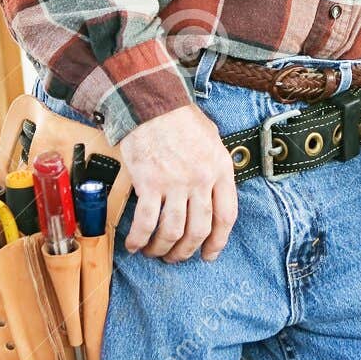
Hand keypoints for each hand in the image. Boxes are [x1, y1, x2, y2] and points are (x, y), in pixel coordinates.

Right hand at [119, 104, 237, 261]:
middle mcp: (201, 180)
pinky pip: (145, 222)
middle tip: (176, 257)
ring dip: (162, 249)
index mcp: (220, 170)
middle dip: (187, 251)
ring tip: (154, 253)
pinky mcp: (149, 183)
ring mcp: (175, 183)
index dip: (218, 242)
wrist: (150, 102)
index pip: (226, 216)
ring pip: (173, 232)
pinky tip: (134, 244)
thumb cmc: (179, 117)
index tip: (209, 254)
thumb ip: (216, 167)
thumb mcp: (212, 138)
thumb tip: (214, 190)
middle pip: (199, 230)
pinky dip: (139, 238)